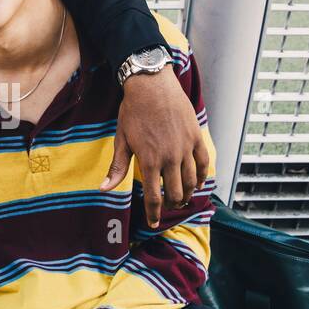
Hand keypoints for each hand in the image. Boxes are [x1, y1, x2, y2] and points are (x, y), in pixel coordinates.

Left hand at [103, 69, 208, 226]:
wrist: (152, 84)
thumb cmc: (133, 111)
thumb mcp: (121, 139)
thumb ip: (117, 167)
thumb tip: (104, 189)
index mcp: (149, 161)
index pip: (154, 197)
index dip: (154, 214)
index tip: (153, 223)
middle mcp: (170, 158)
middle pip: (176, 193)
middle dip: (171, 205)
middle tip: (167, 207)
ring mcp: (185, 148)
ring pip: (191, 182)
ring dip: (187, 194)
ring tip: (182, 198)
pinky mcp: (196, 137)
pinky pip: (203, 163)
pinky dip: (202, 176)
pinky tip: (197, 183)